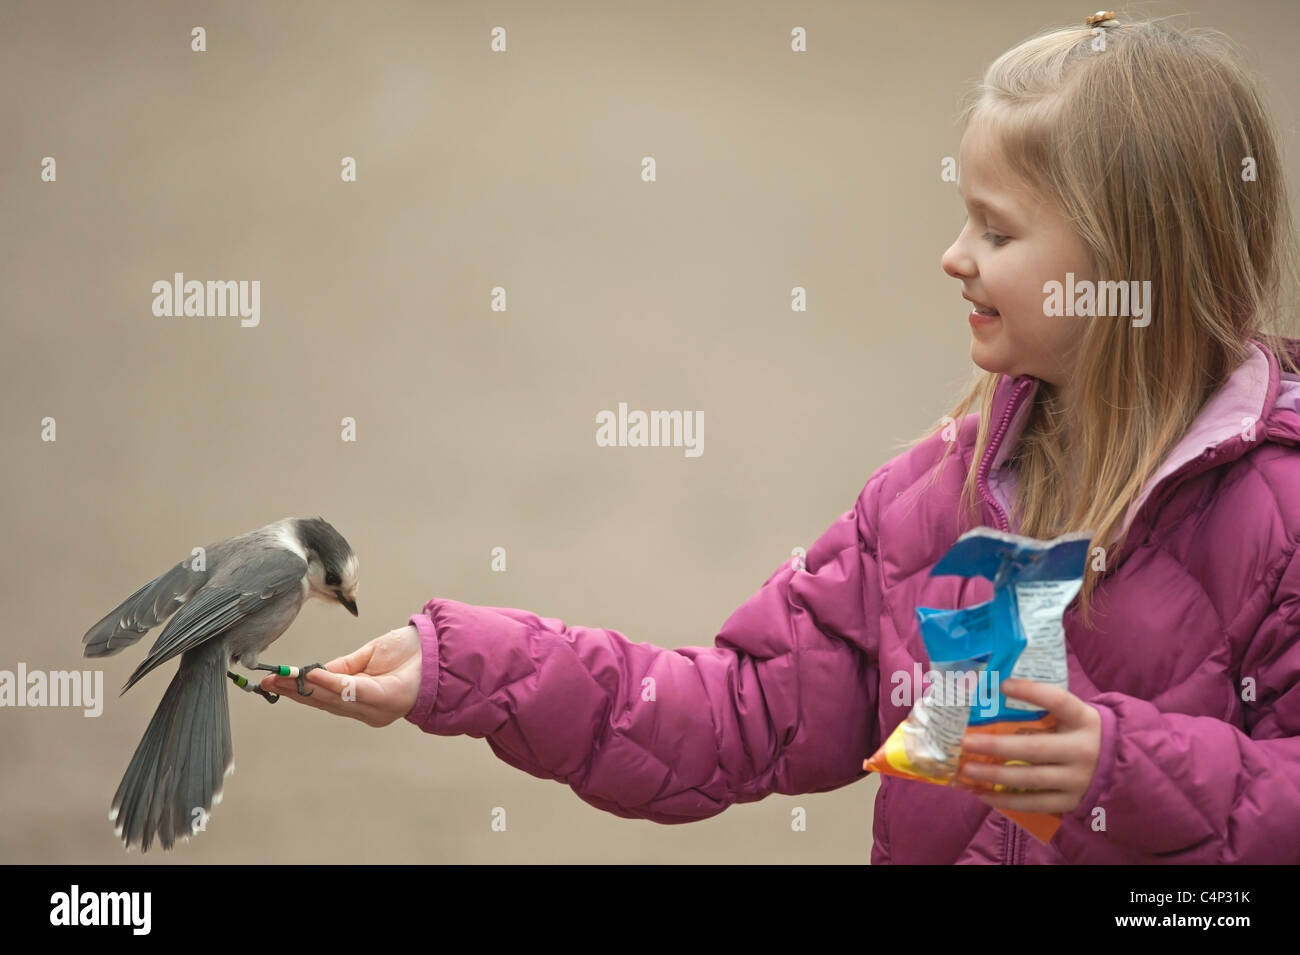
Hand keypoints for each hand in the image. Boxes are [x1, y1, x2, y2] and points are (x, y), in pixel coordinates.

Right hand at [260, 625, 421, 726]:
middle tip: (267, 683)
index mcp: (361, 699)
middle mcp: (366, 709)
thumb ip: (342, 668)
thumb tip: (313, 672)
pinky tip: (312, 675)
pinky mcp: (386, 698)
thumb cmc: (410, 653)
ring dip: (305, 689)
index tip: (272, 682)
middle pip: (323, 702)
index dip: (297, 691)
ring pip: (333, 699)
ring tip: (281, 679)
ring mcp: (377, 707)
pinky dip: (331, 683)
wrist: (442, 648)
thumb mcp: (368, 657)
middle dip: (293, 692)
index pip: (323, 698)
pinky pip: (352, 691)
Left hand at [954, 677, 1101, 814]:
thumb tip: (994, 691)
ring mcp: (1077, 779)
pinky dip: (1005, 800)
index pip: (1058, 701)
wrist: (1120, 767)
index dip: (1031, 692)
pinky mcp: (1070, 801)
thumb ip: (1044, 707)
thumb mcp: (1074, 716)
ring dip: (994, 775)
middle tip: (966, 743)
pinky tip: (981, 793)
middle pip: (1035, 748)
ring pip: (1031, 778)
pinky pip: (1034, 803)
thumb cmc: (1081, 733)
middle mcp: (1082, 750)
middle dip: (996, 746)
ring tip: (966, 770)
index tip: (1002, 685)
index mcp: (1083, 720)